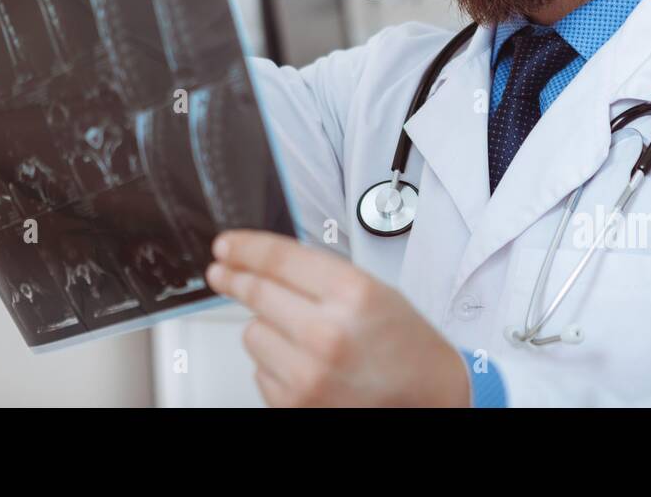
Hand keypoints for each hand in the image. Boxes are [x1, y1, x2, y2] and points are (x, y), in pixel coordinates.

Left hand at [206, 229, 471, 406]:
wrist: (428, 398)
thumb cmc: (405, 346)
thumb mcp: (373, 291)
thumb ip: (319, 275)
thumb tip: (263, 261)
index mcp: (353, 294)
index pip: (279, 259)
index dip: (244, 248)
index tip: (225, 246)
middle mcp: (328, 334)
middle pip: (257, 292)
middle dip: (234, 279)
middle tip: (223, 273)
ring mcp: (309, 374)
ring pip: (252, 333)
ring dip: (267, 328)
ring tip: (304, 337)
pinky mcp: (296, 405)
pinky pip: (259, 370)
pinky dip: (274, 364)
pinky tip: (306, 365)